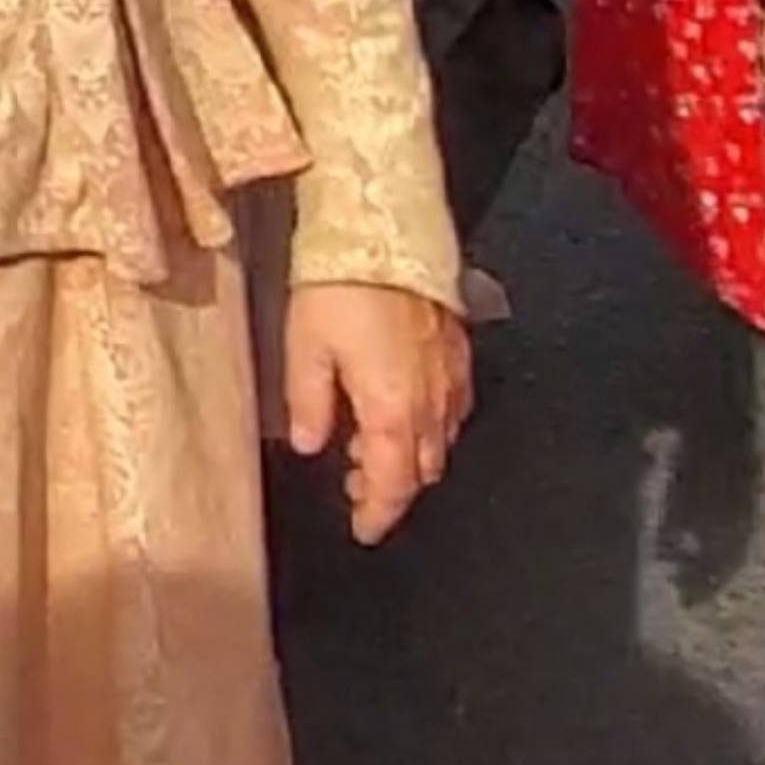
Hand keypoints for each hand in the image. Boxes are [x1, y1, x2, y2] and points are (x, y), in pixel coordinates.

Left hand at [283, 282, 474, 545]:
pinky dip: (429, 423)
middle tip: (356, 483)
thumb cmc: (341, 287)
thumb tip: (310, 443)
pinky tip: (404, 409)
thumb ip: (308, 403)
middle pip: (420, 469)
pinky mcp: (459, 351)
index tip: (364, 530)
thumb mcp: (305, 347)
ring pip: (439, 441)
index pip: (392, 484)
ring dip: (409, 455)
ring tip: (371, 445)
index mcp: (392, 410)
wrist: (388, 233)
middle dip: (391, 485)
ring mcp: (451, 377)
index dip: (379, 513)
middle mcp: (431, 402)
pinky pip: (453, 407)